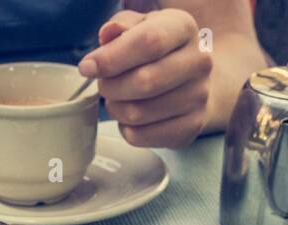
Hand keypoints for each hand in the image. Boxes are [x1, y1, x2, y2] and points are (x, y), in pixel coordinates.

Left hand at [79, 9, 212, 149]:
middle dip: (111, 86)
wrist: (193, 78)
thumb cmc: (160, 50)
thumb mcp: (142, 25)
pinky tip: (130, 117)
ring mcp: (199, 97)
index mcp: (184, 28)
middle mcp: (199, 62)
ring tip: (117, 99)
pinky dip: (126, 129)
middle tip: (104, 85)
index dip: (112, 57)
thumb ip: (122, 25)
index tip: (88, 67)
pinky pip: (143, 136)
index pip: (149, 42)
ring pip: (139, 113)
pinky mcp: (192, 127)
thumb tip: (108, 34)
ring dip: (116, 109)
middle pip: (145, 81)